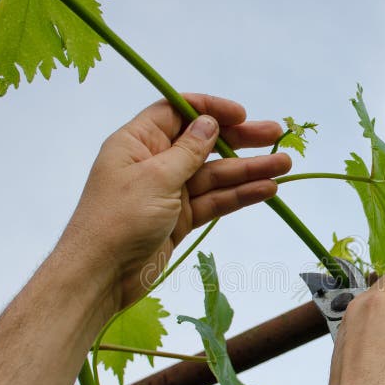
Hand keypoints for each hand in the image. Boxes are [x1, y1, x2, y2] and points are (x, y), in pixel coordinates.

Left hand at [58, 94, 290, 308]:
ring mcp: (169, 193)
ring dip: (248, 170)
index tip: (240, 114)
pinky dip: (239, 196)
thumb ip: (187, 151)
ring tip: (284, 165)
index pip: (177, 113)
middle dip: (239, 139)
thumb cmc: (119, 218)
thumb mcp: (155, 178)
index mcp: (138, 142)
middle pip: (203, 143)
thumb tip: (208, 122)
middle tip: (275, 134)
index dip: (209, 109)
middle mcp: (154, 163)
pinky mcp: (180, 220)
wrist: (101, 275)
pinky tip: (266, 190)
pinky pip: (214, 202)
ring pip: (215, 175)